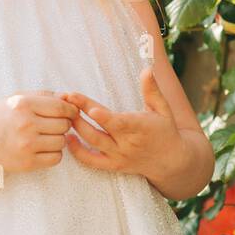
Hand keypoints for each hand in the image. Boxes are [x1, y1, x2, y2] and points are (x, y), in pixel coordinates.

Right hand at [0, 90, 78, 174]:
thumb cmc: (1, 119)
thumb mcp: (16, 99)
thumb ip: (42, 94)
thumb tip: (68, 96)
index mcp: (23, 104)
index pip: (60, 107)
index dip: (71, 110)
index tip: (70, 112)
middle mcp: (25, 124)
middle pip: (64, 124)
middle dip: (65, 124)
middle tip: (55, 125)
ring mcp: (27, 145)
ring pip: (62, 142)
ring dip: (59, 139)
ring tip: (47, 136)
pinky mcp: (28, 162)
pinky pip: (56, 158)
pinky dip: (54, 154)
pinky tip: (43, 148)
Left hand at [57, 66, 183, 177]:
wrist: (170, 161)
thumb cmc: (164, 129)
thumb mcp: (162, 108)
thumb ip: (152, 89)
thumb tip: (147, 68)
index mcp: (140, 128)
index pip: (120, 123)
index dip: (105, 117)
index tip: (91, 109)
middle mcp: (127, 144)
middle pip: (99, 131)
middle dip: (80, 116)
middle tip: (66, 98)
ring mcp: (119, 156)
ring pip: (92, 144)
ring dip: (76, 128)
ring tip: (64, 111)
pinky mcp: (113, 166)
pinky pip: (91, 161)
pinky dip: (77, 151)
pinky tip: (67, 137)